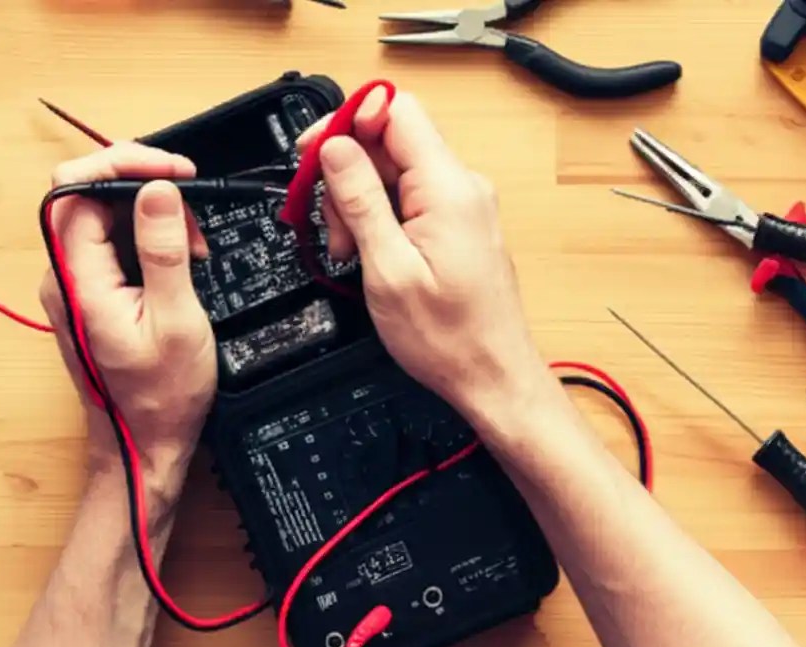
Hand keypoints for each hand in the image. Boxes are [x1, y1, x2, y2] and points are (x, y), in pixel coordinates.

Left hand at [40, 144, 215, 505]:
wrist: (142, 448)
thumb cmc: (161, 398)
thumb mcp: (177, 320)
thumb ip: (163, 250)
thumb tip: (157, 189)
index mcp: (77, 280)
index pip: (78, 189)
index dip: (126, 164)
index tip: (175, 170)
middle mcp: (64, 277)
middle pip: (87, 194)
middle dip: (143, 184)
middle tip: (191, 200)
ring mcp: (75, 285)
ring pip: (103, 216)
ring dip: (151, 214)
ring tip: (193, 245)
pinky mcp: (91, 294)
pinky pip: (112, 244)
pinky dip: (148, 239)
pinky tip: (181, 260)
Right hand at [297, 92, 553, 418]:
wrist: (492, 377)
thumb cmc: (450, 339)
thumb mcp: (388, 269)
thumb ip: (360, 200)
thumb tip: (335, 147)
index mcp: (448, 189)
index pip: (395, 111)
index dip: (347, 122)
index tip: (313, 152)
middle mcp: (462, 187)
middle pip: (388, 141)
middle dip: (346, 174)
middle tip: (328, 223)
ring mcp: (462, 204)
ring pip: (394, 171)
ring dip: (359, 201)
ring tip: (350, 250)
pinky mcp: (458, 224)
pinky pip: (409, 198)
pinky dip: (379, 217)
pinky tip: (368, 252)